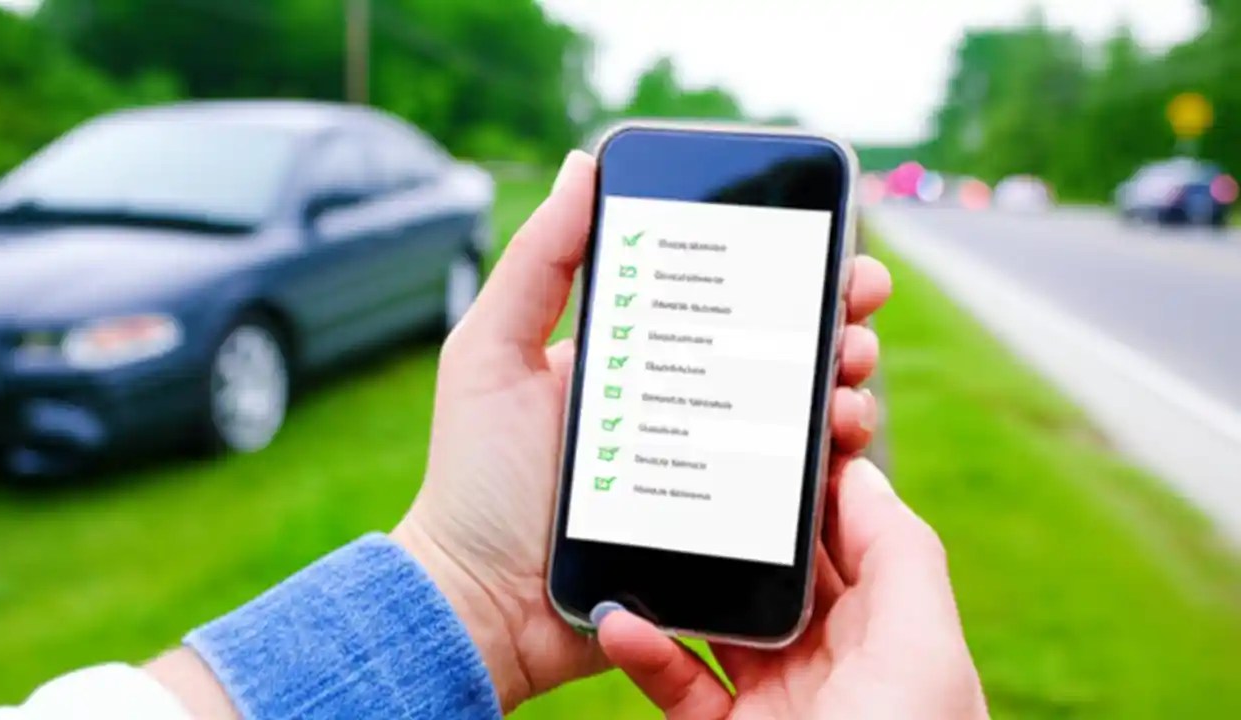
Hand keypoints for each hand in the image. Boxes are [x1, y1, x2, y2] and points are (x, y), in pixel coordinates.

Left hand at [391, 151, 893, 710]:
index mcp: (636, 359)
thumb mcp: (490, 354)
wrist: (482, 605)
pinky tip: (842, 444)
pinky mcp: (723, 534)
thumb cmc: (475, 478)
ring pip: (797, 421)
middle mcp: (680, 409)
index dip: (780, 269)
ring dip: (841, 385)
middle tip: (857, 306)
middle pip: (775, 354)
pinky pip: (791, 498)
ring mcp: (706, 472)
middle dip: (832, 320)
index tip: (827, 244)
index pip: (720, 300)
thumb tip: (585, 166)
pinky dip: (829, 468)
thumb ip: (536, 263)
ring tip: (851, 375)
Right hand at [594, 459, 987, 719]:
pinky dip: (643, 649)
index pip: (849, 533)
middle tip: (682, 460)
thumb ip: (900, 557)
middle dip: (733, 517)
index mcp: (894, 631)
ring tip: (633, 533)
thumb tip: (860, 471)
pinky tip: (616, 620)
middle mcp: (834, 661)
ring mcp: (776, 701)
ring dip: (673, 580)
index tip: (762, 420)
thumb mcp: (926, 657)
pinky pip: (675, 680)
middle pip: (777, 568)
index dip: (812, 477)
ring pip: (714, 619)